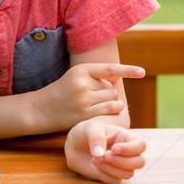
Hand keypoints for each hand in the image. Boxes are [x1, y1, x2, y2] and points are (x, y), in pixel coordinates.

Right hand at [30, 62, 144, 130]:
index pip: (109, 69)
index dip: (127, 70)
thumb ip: (96, 75)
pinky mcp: (86, 114)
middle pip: (112, 88)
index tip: (142, 72)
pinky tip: (101, 111)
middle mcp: (83, 84)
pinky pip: (110, 111)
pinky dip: (111, 111)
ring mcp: (84, 100)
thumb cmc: (63, 90)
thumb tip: (120, 75)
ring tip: (97, 103)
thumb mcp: (75, 76)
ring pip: (113, 99)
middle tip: (94, 96)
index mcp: (81, 70)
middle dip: (108, 92)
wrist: (42, 108)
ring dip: (111, 102)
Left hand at [65, 118, 146, 183]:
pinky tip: (93, 165)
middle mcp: (128, 153)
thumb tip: (101, 153)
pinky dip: (104, 175)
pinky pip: (115, 181)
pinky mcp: (112, 176)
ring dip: (111, 168)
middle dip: (122, 161)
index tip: (114, 148)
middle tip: (104, 156)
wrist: (74, 145)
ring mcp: (121, 166)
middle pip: (139, 162)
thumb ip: (96, 138)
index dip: (130, 149)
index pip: (140, 145)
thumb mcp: (90, 129)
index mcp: (127, 138)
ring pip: (128, 173)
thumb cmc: (85, 133)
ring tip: (94, 159)